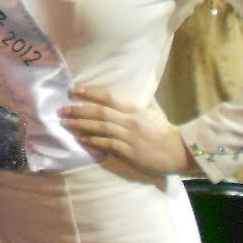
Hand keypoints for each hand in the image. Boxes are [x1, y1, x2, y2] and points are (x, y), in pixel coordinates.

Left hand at [60, 85, 195, 177]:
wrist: (180, 152)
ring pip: (100, 128)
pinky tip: (81, 139)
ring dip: (81, 125)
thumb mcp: (155, 111)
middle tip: (62, 109)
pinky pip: (107, 145)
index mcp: (136, 109)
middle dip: (79, 110)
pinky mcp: (129, 152)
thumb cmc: (165, 132)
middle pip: (100, 113)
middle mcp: (130, 121)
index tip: (74, 89)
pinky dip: (92, 141)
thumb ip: (142, 101)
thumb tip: (136, 90)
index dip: (90, 93)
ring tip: (66, 123)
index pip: (109, 97)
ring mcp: (129, 137)